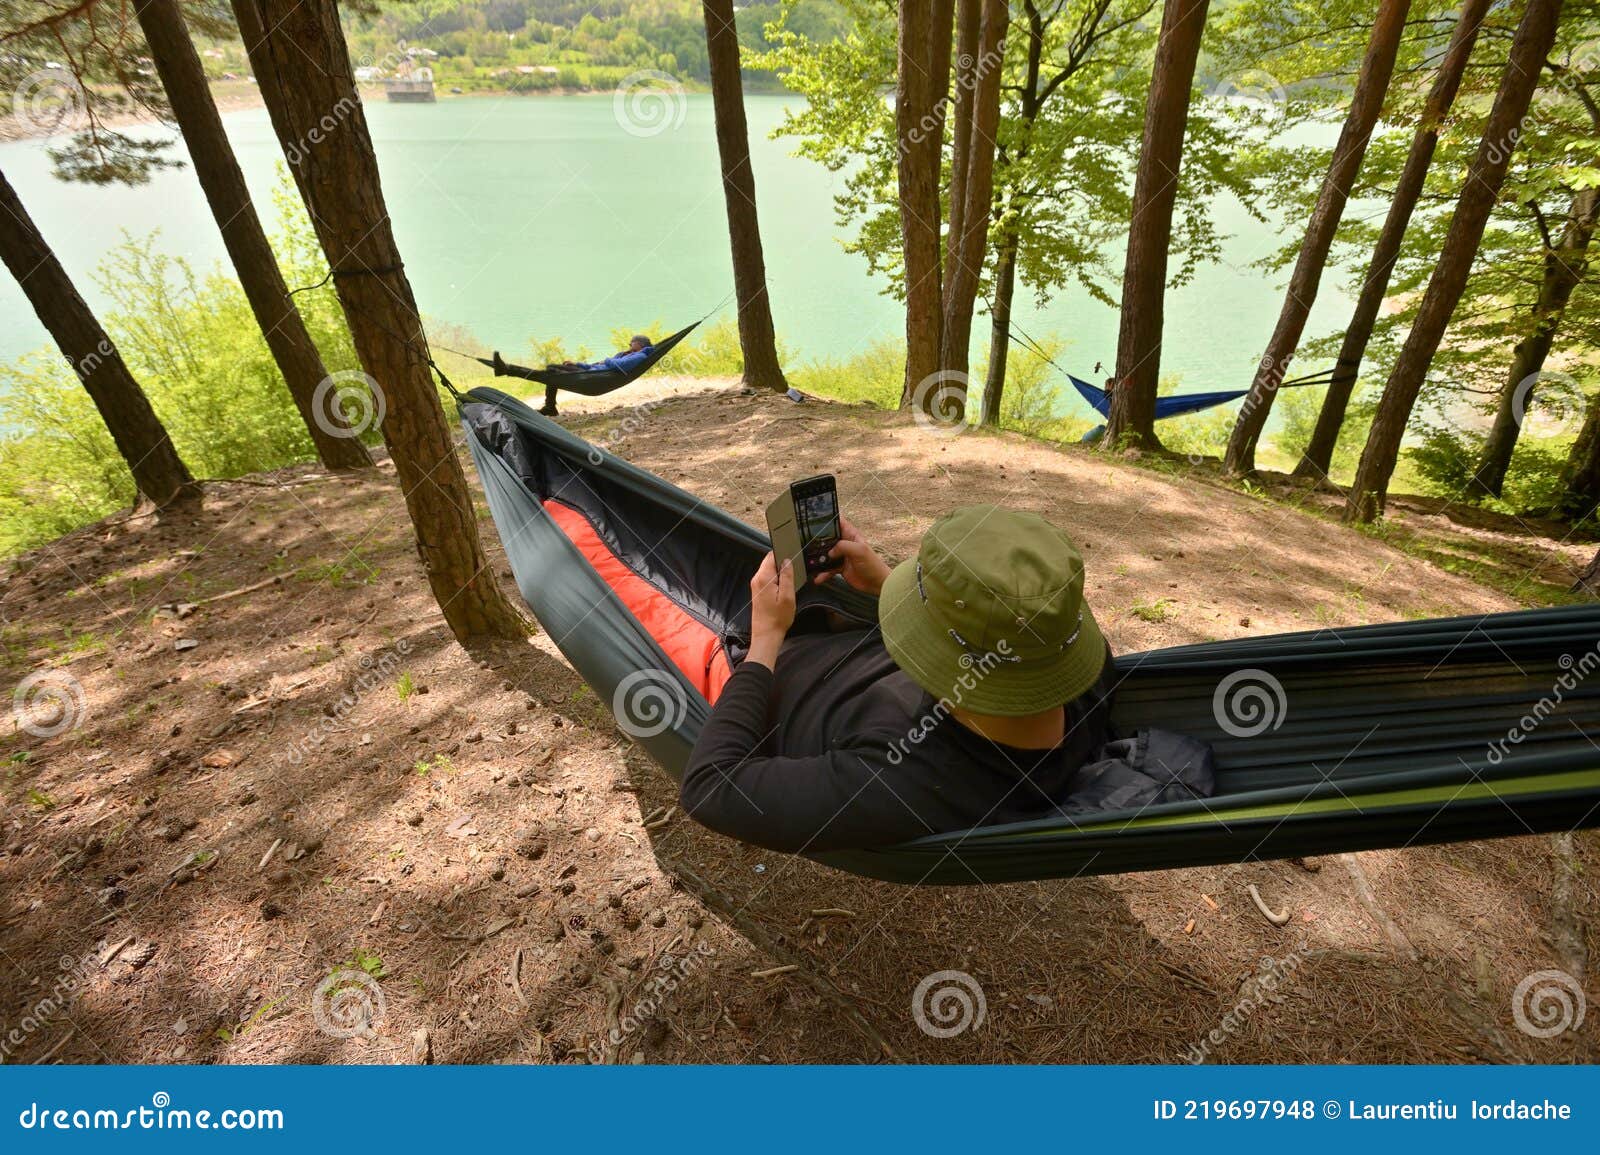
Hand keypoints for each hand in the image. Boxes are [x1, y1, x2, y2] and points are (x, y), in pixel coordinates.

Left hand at [747, 552, 795, 668]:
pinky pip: (768, 578)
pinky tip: (785, 587)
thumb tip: (787, 561)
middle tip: (795, 569)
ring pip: (769, 570)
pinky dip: (777, 579)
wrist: (766, 635)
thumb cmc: (777, 618)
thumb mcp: (788, 596)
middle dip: (782, 562)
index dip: (782, 552)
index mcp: (764, 578)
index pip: (771, 555)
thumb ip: (787, 576)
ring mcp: (756, 585)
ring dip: (780, 572)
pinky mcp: (758, 591)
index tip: (792, 553)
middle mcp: (757, 579)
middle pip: (770, 561)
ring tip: (791, 579)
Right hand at [818, 515, 890, 595]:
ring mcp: (842, 556)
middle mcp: (845, 544)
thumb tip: (829, 551)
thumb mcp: (859, 550)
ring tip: (810, 564)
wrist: (877, 583)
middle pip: (828, 539)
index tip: (816, 519)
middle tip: (807, 544)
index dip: (829, 519)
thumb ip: (843, 546)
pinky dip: (822, 573)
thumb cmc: (872, 564)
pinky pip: (828, 569)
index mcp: (851, 535)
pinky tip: (818, 578)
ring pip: (826, 555)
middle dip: (818, 541)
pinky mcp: (840, 568)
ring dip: (818, 560)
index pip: (839, 523)